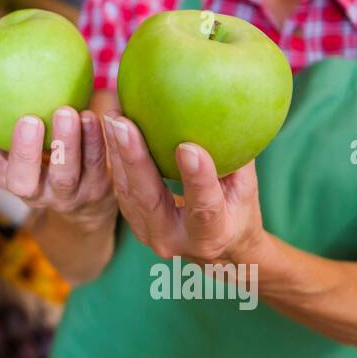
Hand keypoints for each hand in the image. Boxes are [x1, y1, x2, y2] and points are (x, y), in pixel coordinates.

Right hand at [0, 102, 115, 220]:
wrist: (92, 190)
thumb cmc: (48, 145)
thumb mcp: (26, 131)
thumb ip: (7, 104)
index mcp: (6, 172)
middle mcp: (32, 190)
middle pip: (21, 181)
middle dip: (24, 153)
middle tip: (29, 119)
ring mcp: (66, 195)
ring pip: (65, 176)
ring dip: (66, 144)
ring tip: (67, 111)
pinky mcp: (98, 191)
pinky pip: (98, 165)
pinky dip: (95, 140)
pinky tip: (95, 116)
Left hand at [101, 112, 266, 263]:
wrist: (216, 247)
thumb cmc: (238, 210)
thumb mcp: (246, 189)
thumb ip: (237, 158)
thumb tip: (234, 110)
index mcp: (211, 235)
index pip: (204, 209)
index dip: (197, 180)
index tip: (188, 147)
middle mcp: (174, 239)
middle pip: (150, 200)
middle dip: (135, 160)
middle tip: (123, 124)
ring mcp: (148, 232)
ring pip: (127, 192)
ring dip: (116, 152)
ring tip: (112, 116)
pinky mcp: (133, 220)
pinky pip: (120, 187)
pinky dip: (114, 156)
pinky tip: (110, 126)